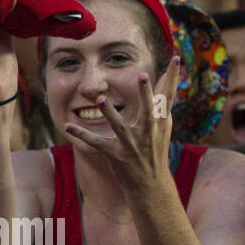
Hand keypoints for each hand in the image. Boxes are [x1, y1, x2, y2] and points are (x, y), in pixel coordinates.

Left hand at [64, 56, 178, 194]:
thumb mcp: (163, 127)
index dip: (172, 78)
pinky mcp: (116, 155)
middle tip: (143, 75)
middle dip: (146, 94)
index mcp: (160, 123)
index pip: (168, 96)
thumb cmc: (155, 150)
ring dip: (110, 114)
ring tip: (102, 100)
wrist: (150, 185)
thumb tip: (164, 75)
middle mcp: (148, 132)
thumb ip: (162, 102)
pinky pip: (96, 143)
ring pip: (120, 126)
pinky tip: (68, 126)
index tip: (176, 59)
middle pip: (148, 109)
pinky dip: (81, 135)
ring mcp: (131, 144)